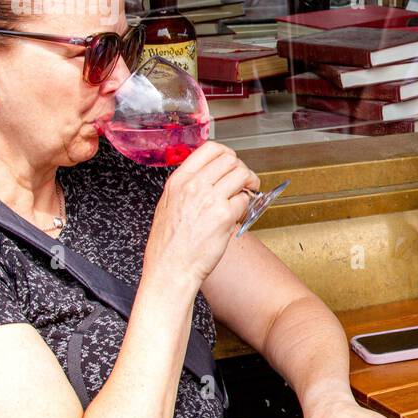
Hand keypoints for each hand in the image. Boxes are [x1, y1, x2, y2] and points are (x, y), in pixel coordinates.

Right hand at [144, 140, 260, 286]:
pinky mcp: (224, 216)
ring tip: (246, 194)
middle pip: (231, 159)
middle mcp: (194, 186)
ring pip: (242, 175)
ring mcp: (210, 199)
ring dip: (249, 184)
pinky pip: (244, 200)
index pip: (210, 148)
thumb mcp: (168, 204)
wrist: (170, 269)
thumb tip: (209, 176)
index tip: (232, 163)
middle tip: (244, 181)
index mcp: (179, 180)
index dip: (227, 154)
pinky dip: (246, 205)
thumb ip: (187, 186)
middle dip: (242, 168)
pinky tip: (238, 213)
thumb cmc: (168, 244)